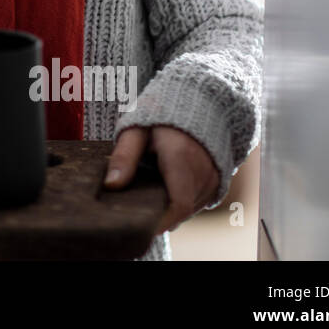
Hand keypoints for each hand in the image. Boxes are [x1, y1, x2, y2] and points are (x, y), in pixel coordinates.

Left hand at [103, 125, 220, 234]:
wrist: (198, 103)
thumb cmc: (161, 115)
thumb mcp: (135, 130)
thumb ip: (124, 157)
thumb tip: (111, 186)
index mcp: (181, 158)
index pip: (177, 205)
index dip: (159, 222)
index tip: (139, 225)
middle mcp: (203, 171)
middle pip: (180, 209)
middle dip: (158, 212)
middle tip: (136, 203)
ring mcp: (214, 178)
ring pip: (189, 208)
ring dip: (169, 205)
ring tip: (151, 186)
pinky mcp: (218, 181)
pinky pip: (197, 202)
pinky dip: (181, 199)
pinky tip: (166, 184)